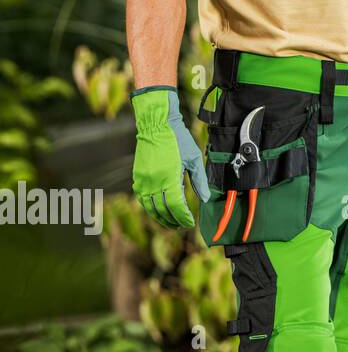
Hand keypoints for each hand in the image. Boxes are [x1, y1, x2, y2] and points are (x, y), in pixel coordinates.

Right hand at [130, 85, 209, 228]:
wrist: (156, 125)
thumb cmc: (178, 140)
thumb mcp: (194, 159)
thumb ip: (199, 181)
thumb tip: (205, 199)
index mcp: (169, 177)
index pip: (176, 206)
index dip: (184, 217)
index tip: (190, 223)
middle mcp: (154, 182)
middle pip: (163, 209)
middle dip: (174, 220)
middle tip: (182, 225)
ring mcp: (143, 180)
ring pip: (150, 207)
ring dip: (161, 217)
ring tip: (171, 223)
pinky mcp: (137, 177)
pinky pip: (142, 199)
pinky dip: (150, 208)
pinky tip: (158, 211)